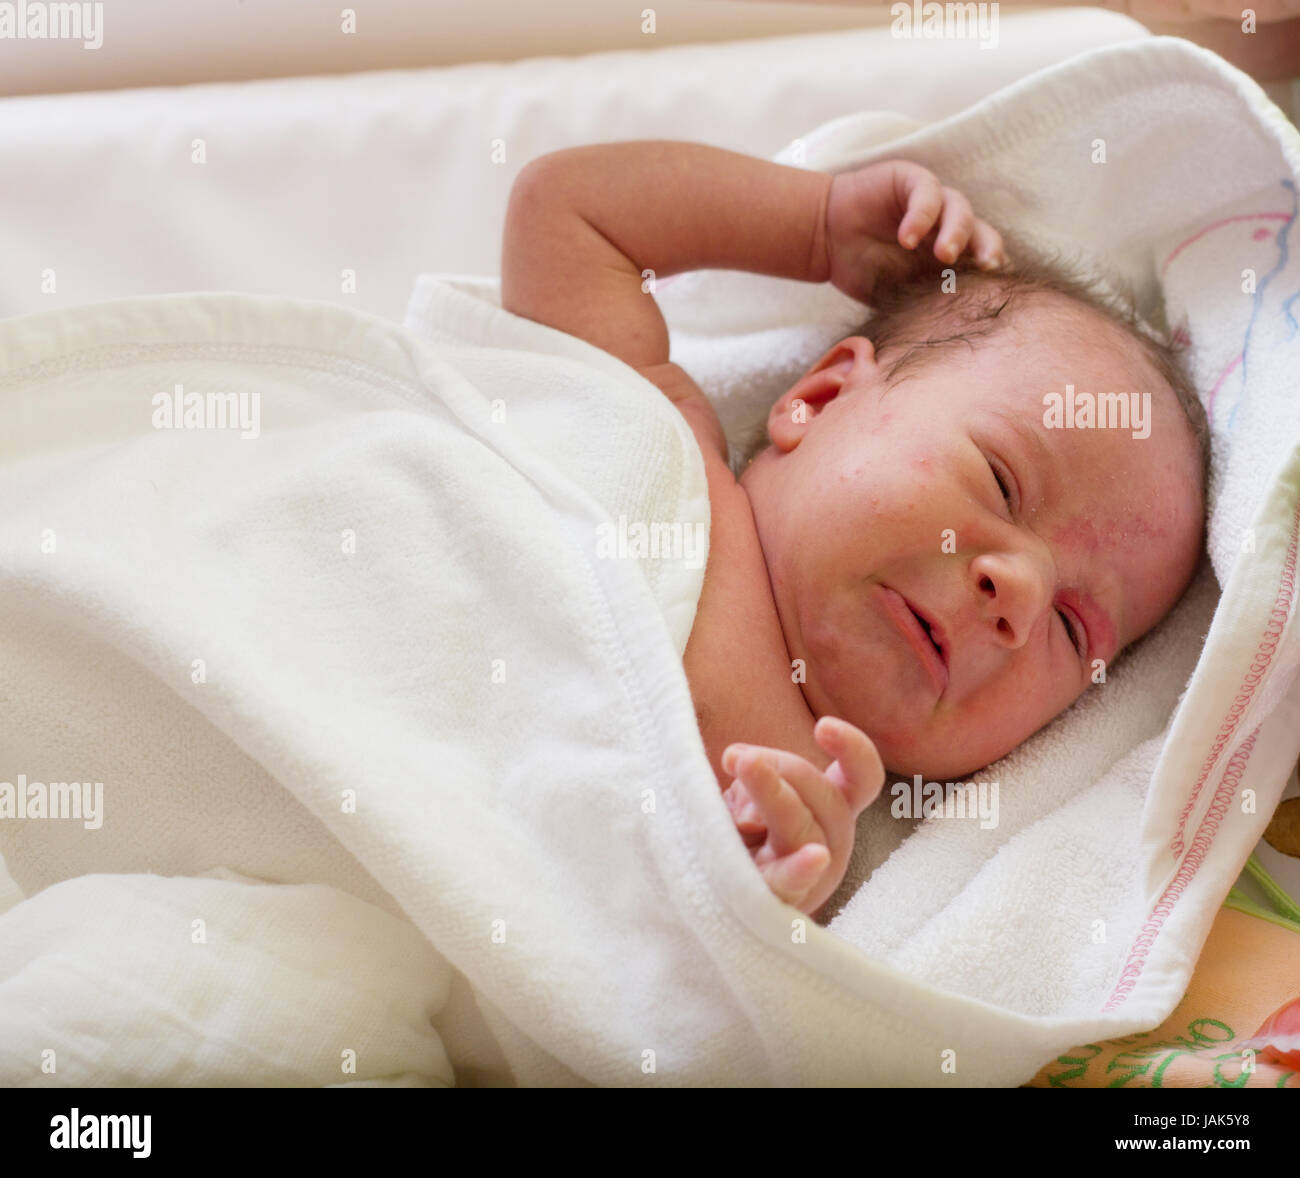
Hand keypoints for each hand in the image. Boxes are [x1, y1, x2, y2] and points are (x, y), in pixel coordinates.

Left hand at [721, 716, 884, 915]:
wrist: (707, 899)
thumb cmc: (730, 835)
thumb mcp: (743, 796)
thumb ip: (753, 783)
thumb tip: (753, 798)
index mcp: (829, 810)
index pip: (861, 778)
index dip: (853, 750)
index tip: (824, 727)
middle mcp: (829, 841)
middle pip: (824, 795)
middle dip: (779, 766)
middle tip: (734, 756)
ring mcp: (809, 876)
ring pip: (804, 827)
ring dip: (771, 791)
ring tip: (738, 762)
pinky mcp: (780, 903)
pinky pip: (793, 884)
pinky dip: (803, 870)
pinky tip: (815, 857)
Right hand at [824, 160, 1007, 303]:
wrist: (826, 242)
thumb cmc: (863, 272)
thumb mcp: (898, 292)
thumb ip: (926, 299)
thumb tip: (954, 328)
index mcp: (951, 256)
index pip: (983, 259)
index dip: (993, 271)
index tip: (997, 293)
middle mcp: (947, 226)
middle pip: (983, 231)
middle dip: (989, 248)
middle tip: (986, 267)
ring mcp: (931, 201)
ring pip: (960, 208)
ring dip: (956, 232)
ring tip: (944, 255)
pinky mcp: (910, 181)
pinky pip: (927, 193)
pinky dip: (921, 216)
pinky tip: (906, 238)